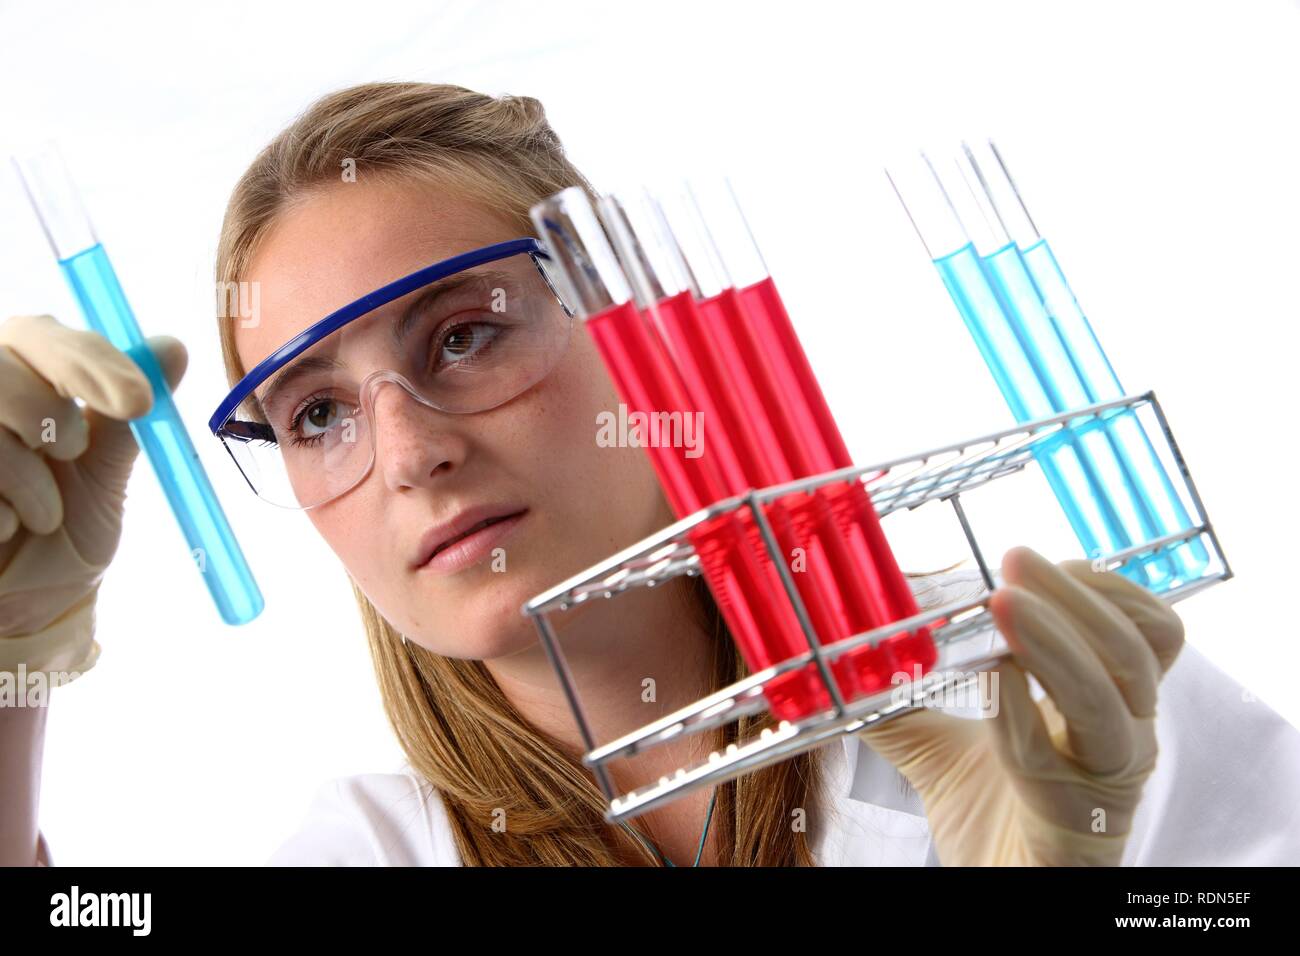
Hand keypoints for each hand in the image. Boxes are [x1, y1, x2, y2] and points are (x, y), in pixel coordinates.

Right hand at [0, 314, 186, 672]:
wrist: (18, 608)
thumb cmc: (61, 535)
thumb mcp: (102, 477)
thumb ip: (126, 415)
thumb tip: (172, 347)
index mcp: (18, 379)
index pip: (42, 334)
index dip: (92, 361)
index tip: (140, 403)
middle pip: (1, 361)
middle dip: (48, 411)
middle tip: (73, 454)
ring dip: (26, 477)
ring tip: (43, 515)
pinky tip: (1, 530)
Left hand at [858, 545, 1184, 865]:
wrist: (1000, 888)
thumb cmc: (987, 814)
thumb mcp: (937, 741)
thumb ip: (902, 695)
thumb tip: (849, 647)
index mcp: (1106, 701)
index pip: (1143, 628)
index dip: (1096, 586)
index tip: (1029, 560)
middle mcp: (1125, 735)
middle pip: (1135, 650)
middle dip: (1074, 596)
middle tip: (1015, 560)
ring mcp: (1111, 779)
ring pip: (1111, 697)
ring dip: (1056, 640)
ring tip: (1003, 604)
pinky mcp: (1085, 822)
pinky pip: (1065, 757)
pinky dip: (1026, 708)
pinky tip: (992, 676)